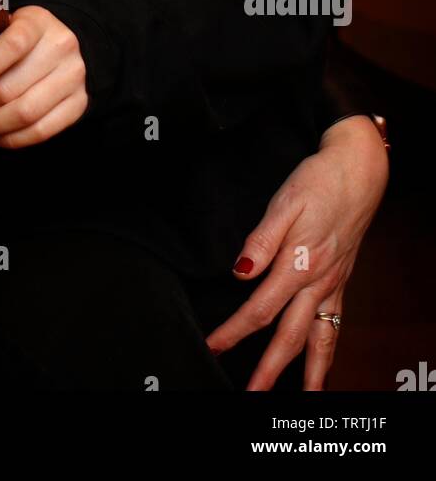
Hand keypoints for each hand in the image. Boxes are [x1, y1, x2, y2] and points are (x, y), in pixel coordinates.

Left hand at [0, 5, 88, 147]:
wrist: (69, 42)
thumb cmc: (28, 37)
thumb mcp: (9, 26)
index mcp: (39, 23)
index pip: (10, 47)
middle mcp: (61, 48)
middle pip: (12, 88)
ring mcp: (74, 77)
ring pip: (26, 114)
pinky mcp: (80, 103)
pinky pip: (42, 131)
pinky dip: (13, 139)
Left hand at [204, 116, 387, 389]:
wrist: (357, 171)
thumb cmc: (318, 182)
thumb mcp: (284, 203)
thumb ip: (260, 242)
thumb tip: (239, 273)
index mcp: (299, 264)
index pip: (260, 309)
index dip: (234, 331)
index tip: (214, 345)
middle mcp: (318, 281)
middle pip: (291, 336)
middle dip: (271, 370)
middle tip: (253, 394)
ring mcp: (333, 283)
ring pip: (322, 338)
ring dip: (312, 373)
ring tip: (305, 400)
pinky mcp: (341, 279)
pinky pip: (336, 323)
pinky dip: (330, 349)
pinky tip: (324, 360)